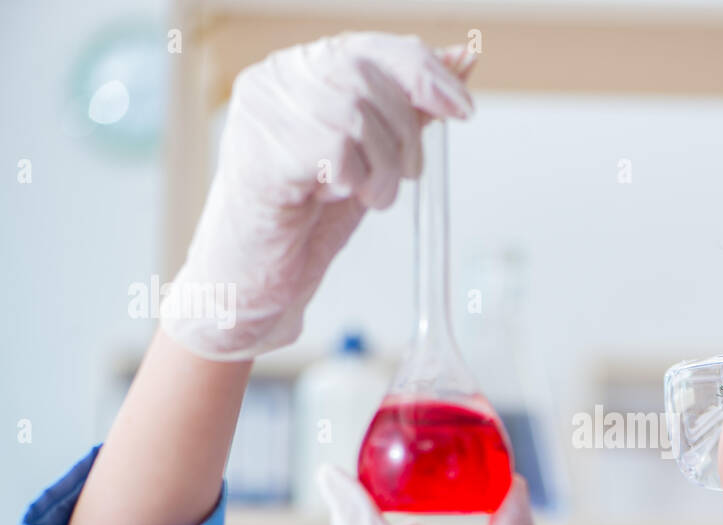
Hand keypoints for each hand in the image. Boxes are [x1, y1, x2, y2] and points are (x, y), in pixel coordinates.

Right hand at [160, 33, 477, 359]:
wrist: (258, 279)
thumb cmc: (308, 219)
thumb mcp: (374, 155)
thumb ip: (411, 107)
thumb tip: (462, 60)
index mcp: (302, 68)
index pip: (375, 48)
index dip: (427, 74)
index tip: (464, 109)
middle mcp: (276, 78)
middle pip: (369, 78)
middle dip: (406, 133)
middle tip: (404, 175)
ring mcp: (262, 113)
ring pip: (357, 117)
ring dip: (382, 169)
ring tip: (368, 196)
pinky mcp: (260, 153)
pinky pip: (337, 152)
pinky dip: (354, 183)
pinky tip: (330, 198)